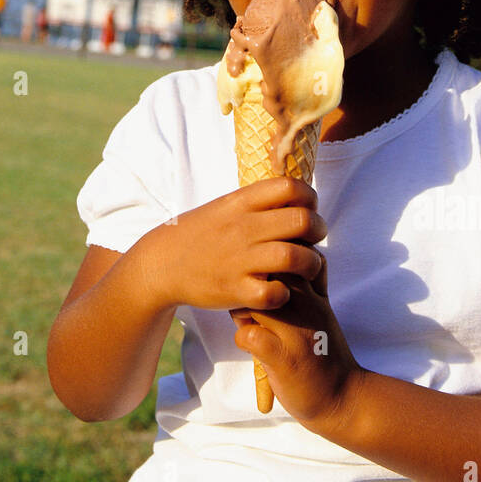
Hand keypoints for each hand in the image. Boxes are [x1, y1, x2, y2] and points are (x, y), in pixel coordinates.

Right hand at [143, 177, 326, 314]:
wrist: (161, 263)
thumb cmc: (200, 233)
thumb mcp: (225, 206)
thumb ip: (258, 201)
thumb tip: (295, 193)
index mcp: (241, 202)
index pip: (290, 186)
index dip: (309, 197)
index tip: (308, 208)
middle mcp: (243, 227)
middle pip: (302, 220)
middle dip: (318, 229)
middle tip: (314, 238)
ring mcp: (239, 259)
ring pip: (295, 257)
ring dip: (310, 264)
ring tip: (307, 267)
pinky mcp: (235, 290)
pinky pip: (275, 293)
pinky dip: (284, 295)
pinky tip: (280, 292)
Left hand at [230, 250, 364, 433]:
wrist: (344, 397)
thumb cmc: (325, 351)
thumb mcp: (323, 309)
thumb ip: (310, 282)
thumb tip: (294, 252)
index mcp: (315, 294)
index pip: (289, 254)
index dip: (267, 260)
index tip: (261, 279)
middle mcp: (308, 308)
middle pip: (270, 272)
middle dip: (249, 282)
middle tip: (248, 302)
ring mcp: (296, 332)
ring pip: (256, 301)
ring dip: (243, 311)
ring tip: (248, 324)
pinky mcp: (284, 359)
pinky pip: (251, 337)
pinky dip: (243, 338)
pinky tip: (251, 346)